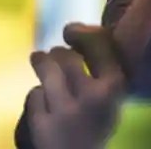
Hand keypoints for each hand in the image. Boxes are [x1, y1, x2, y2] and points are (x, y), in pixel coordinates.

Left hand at [26, 22, 127, 148]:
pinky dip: (37, 100)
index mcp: (117, 88)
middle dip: (56, 54)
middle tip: (56, 57)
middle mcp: (95, 98)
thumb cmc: (97, 121)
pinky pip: (34, 95)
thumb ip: (99, 65)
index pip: (98, 42)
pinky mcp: (43, 124)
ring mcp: (67, 112)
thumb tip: (77, 26)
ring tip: (40, 62)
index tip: (71, 31)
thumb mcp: (109, 95)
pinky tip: (45, 109)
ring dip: (41, 62)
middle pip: (64, 54)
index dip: (81, 33)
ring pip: (44, 65)